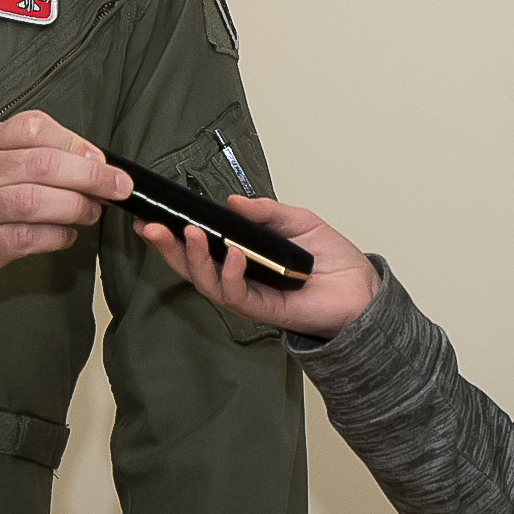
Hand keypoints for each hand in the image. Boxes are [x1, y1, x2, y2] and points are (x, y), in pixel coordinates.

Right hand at [0, 110, 127, 288]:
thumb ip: (34, 152)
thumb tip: (93, 160)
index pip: (34, 128)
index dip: (74, 141)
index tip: (98, 156)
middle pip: (44, 166)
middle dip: (91, 176)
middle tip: (118, 185)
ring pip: (37, 201)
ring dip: (77, 206)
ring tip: (94, 211)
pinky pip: (31, 238)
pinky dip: (59, 235)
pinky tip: (68, 234)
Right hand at [134, 194, 378, 338]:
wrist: (362, 290)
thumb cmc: (332, 260)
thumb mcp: (297, 221)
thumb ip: (265, 212)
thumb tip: (231, 202)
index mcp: (241, 258)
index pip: (198, 249)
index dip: (172, 236)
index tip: (151, 219)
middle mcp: (239, 279)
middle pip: (192, 268)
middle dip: (168, 248)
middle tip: (152, 227)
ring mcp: (249, 297)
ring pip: (208, 283)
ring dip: (195, 258)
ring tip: (191, 234)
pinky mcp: (265, 310)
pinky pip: (238, 295)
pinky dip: (231, 274)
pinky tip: (231, 254)